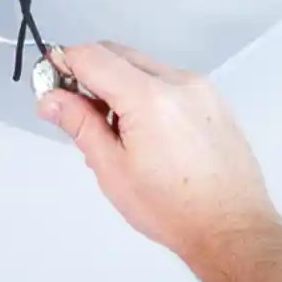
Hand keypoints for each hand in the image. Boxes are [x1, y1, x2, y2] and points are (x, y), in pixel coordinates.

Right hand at [36, 42, 277, 256]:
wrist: (232, 228)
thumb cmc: (173, 209)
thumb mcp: (112, 169)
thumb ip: (79, 124)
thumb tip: (50, 99)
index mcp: (149, 97)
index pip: (92, 56)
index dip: (63, 63)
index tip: (49, 83)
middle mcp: (178, 82)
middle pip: (117, 53)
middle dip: (88, 72)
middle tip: (73, 108)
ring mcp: (199, 87)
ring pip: (142, 66)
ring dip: (116, 83)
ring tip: (112, 130)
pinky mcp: (212, 99)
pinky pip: (167, 80)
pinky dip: (144, 91)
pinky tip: (141, 130)